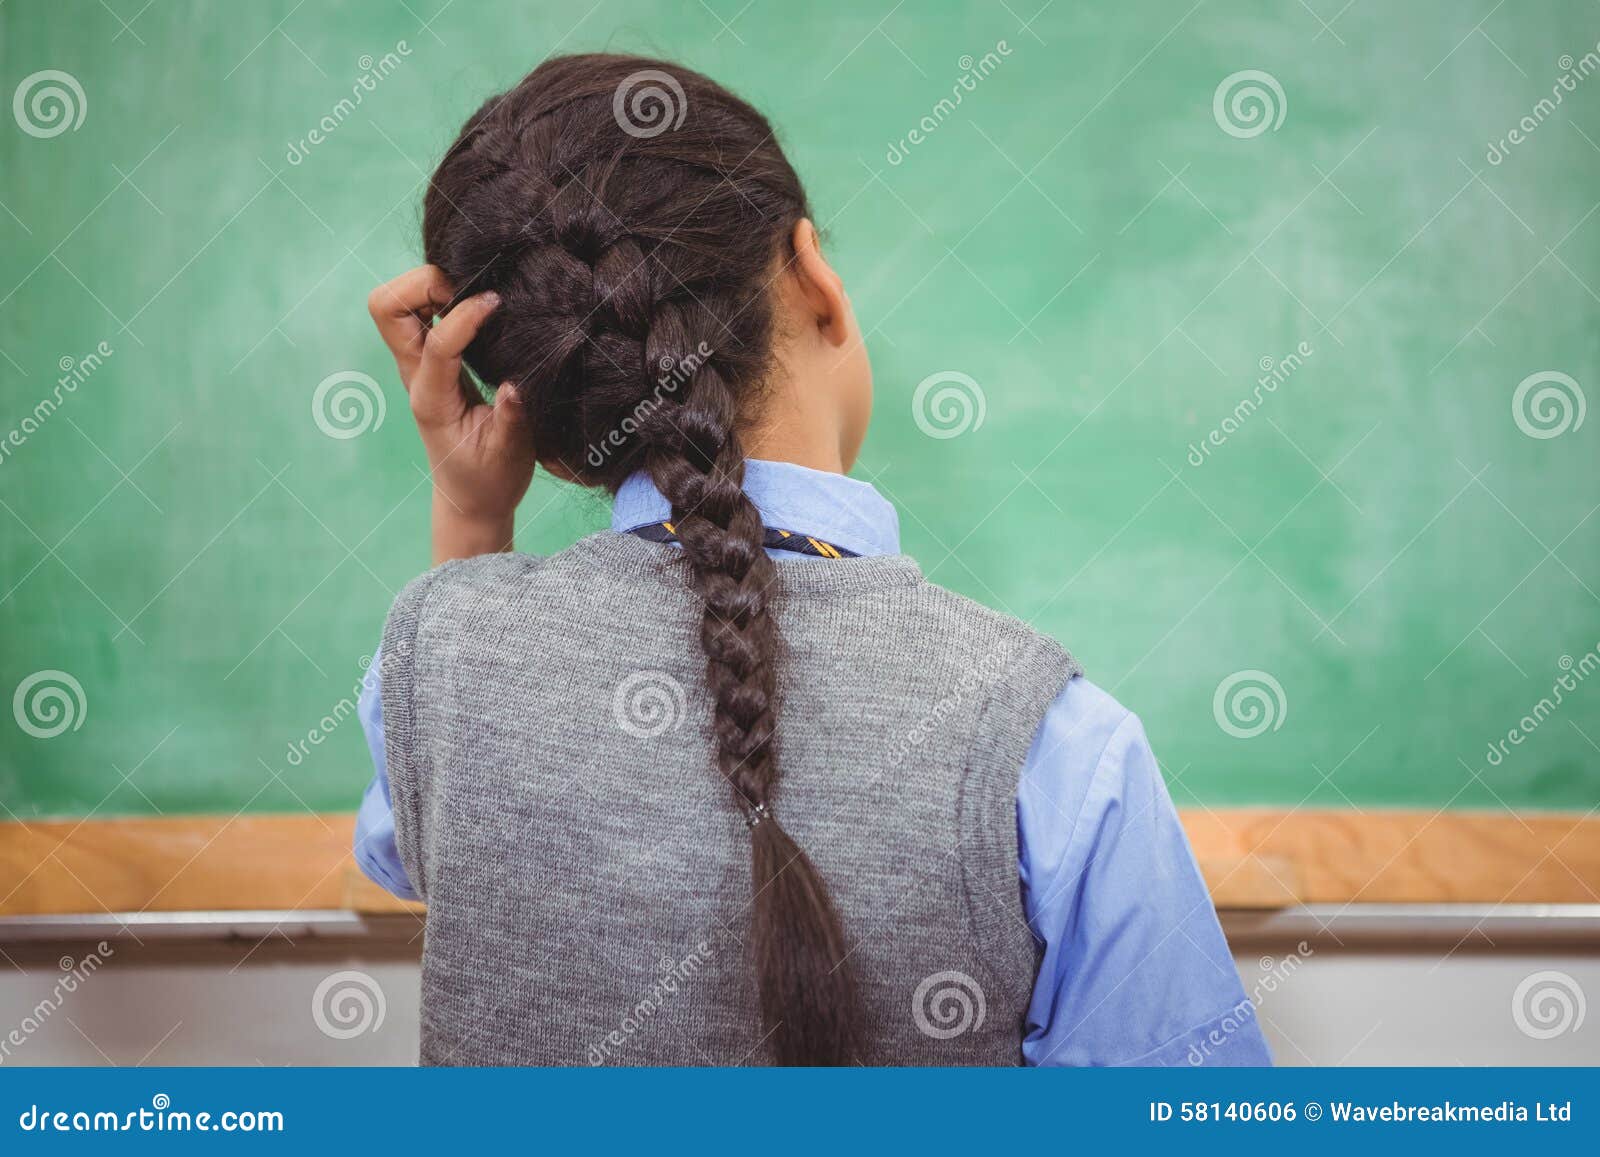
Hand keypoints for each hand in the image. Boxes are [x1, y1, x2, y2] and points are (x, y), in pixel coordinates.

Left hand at [368, 266, 534, 561]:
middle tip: (471, 293)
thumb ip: (511, 420)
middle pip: (388, 307)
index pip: (437, 342)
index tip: (500, 306)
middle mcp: (415, 376)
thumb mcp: (510, 456)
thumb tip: (515, 384)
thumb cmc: (492, 480)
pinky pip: (417, 311)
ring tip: (474, 295)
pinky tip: (476, 304)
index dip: (466, 315)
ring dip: (430, 286)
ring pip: (395, 303)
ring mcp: (417, 366)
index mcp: (433, 400)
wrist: (470, 499)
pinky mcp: (428, 360)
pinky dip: (441, 294)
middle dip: (426, 285)